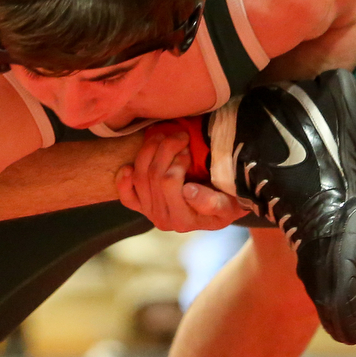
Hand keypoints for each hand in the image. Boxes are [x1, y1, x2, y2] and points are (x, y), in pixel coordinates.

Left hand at [116, 125, 247, 232]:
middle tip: (181, 136)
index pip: (169, 182)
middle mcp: (164, 219)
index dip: (177, 158)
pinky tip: (130, 166)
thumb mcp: (231, 203)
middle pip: (153, 175)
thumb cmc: (230, 202)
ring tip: (167, 138)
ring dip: (150, 151)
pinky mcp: (142, 207)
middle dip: (166, 148)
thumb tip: (188, 192)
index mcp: (184, 220)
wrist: (222, 208)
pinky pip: (126, 195)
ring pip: (139, 176)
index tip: (189, 146)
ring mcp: (150, 213)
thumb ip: (213, 202)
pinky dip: (124, 179)